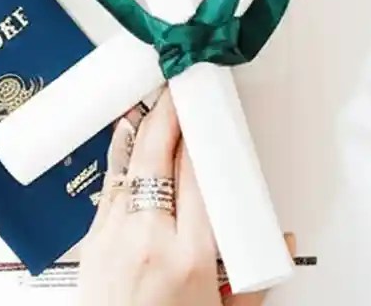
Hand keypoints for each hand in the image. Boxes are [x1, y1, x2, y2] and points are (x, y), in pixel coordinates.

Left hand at [79, 93, 276, 305]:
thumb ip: (257, 282)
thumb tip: (279, 243)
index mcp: (190, 257)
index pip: (198, 174)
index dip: (201, 135)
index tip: (210, 112)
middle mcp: (148, 241)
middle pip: (157, 157)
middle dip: (168, 116)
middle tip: (179, 87)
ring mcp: (113, 240)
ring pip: (128, 168)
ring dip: (141, 133)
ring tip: (154, 103)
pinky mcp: (91, 247)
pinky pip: (110, 191)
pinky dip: (124, 164)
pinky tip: (131, 146)